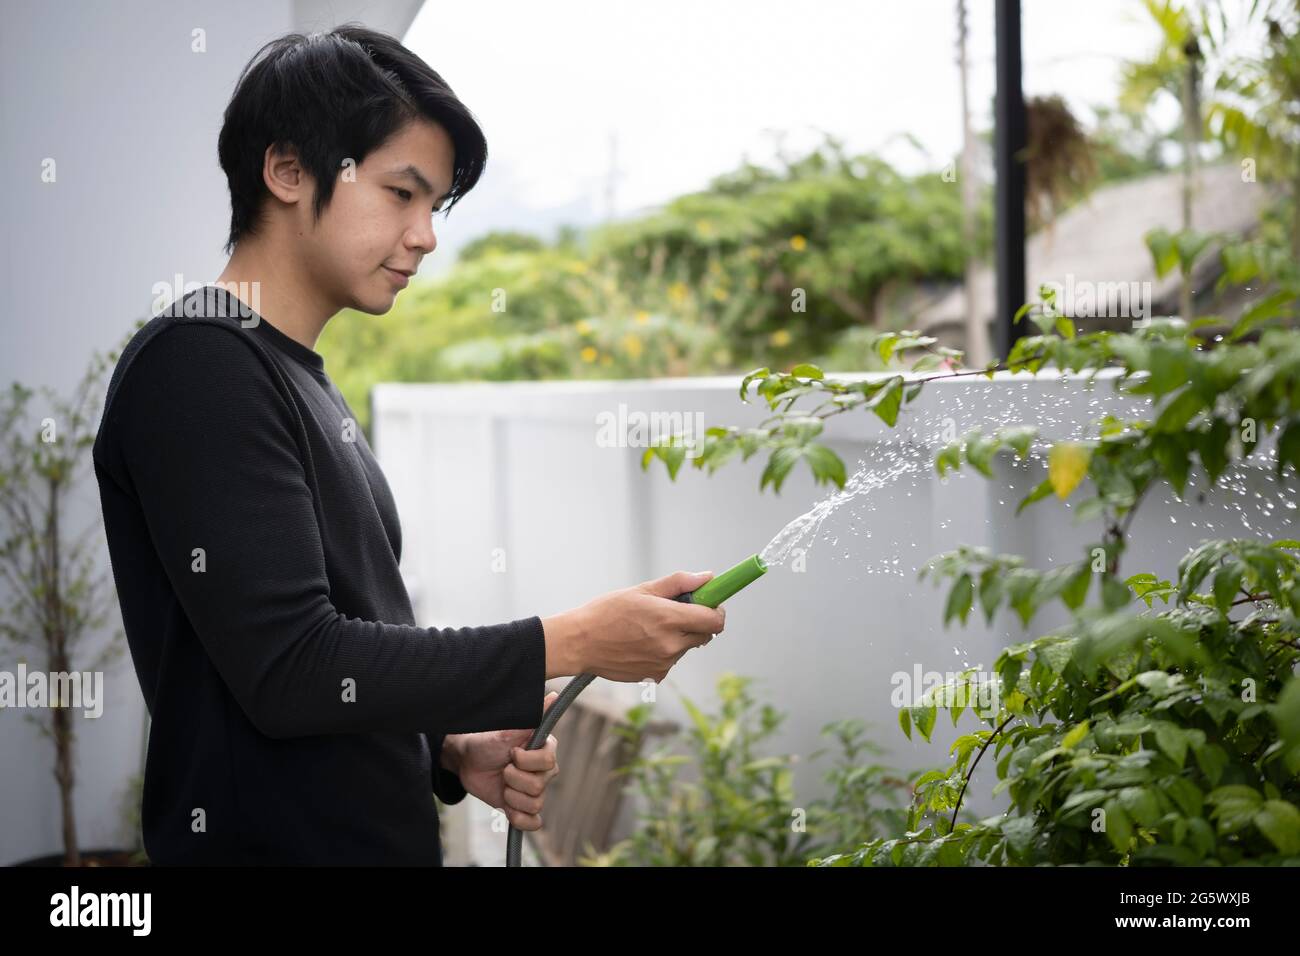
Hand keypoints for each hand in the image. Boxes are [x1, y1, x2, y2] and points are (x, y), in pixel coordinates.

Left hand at [448, 691, 560, 829]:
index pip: (547, 764)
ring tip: (502, 783)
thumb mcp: (509, 728)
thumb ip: (533, 715)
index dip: (525, 762)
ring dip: (511, 796)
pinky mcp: (522, 807)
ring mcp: (533, 791)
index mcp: (546, 751)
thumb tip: (553, 695)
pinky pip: (533, 823)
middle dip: (513, 779)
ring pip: (534, 805)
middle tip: (503, 768)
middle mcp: (544, 772)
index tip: (511, 753)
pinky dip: (520, 818)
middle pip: (538, 787)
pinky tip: (507, 807)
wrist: (467, 760)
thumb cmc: (488, 740)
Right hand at [543, 570, 725, 681]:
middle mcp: (670, 645)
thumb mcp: (642, 590)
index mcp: (669, 619)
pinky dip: (664, 650)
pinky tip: (641, 643)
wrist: (579, 643)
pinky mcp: (655, 675)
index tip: (709, 603)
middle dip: (697, 622)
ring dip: (678, 636)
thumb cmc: (607, 612)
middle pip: (705, 634)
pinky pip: (670, 660)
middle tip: (676, 611)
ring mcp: (663, 663)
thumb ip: (678, 583)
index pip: (715, 621)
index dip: (716, 610)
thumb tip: (707, 577)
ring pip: (686, 647)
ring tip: (649, 627)